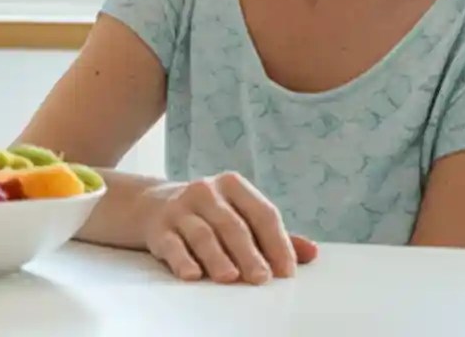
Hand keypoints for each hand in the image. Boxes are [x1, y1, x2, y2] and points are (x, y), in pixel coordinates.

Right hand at [139, 171, 318, 283]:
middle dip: (249, 253)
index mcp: (233, 185)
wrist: (152, 205)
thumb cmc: (208, 215)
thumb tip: (312, 253)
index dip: (277, 242)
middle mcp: (206, 191)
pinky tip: (193, 274)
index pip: (262, 212)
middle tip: (261, 278)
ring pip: (203, 234)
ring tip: (230, 278)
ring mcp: (180, 207)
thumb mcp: (239, 215)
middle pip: (233, 225)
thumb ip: (273, 235)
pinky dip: (183, 260)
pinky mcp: (159, 227)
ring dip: (218, 258)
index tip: (286, 271)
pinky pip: (172, 244)